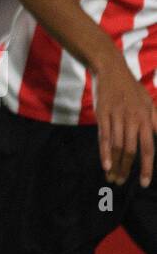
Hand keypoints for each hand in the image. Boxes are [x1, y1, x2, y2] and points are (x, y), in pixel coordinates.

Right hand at [94, 56, 156, 186]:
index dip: (147, 167)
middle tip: (121, 183)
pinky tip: (104, 165)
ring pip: (116, 146)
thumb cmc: (131, 89)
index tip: (145, 182)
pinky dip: (104, 152)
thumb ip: (155, 120)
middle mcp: (133, 120)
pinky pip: (103, 137)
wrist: (112, 70)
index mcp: (146, 119)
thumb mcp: (148, 102)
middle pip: (130, 150)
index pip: (148, 148)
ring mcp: (117, 117)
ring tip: (112, 178)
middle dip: (127, 169)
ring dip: (115, 165)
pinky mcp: (103, 115)